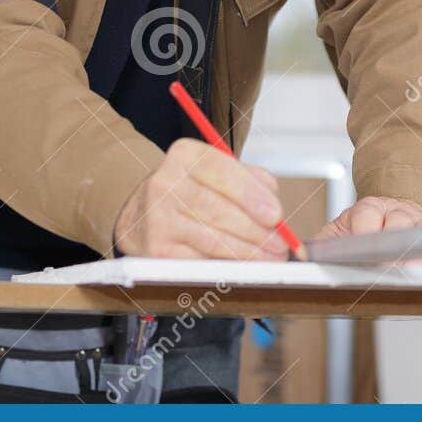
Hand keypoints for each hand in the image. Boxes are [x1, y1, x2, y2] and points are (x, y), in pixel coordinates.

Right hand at [113, 138, 289, 259]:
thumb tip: (273, 200)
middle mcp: (165, 183)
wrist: (140, 216)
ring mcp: (158, 219)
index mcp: (184, 155)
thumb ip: (249, 178)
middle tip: (281, 244)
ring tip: (272, 257)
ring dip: (249, 252)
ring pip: (213, 240)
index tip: (276, 215)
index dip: (252, 195)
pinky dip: (229, 266)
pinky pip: (201, 261)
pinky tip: (246, 267)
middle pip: (219, 210)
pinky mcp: (157, 250)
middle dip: (257, 230)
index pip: (222, 172)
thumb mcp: (215, 172)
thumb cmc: (189, 193)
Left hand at [313, 196, 421, 264]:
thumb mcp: (335, 235)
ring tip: (413, 274)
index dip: (366, 234)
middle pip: (399, 223)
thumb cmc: (359, 234)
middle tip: (389, 269)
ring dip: (420, 254)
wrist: (386, 216)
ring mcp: (420, 222)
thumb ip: (319, 247)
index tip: (364, 251)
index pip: (367, 215)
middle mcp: (396, 211)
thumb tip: (297, 259)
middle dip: (394, 248)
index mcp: (367, 208)